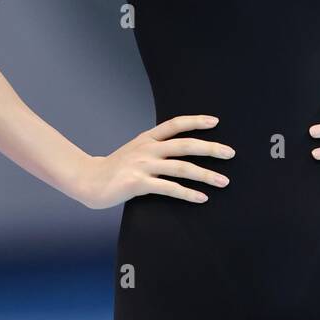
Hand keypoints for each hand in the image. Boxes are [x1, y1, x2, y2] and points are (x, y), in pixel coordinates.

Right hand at [77, 115, 233, 209]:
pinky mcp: (138, 183)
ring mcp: (142, 165)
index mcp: (147, 138)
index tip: (215, 122)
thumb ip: (155, 147)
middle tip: (231, 153)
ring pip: (181, 167)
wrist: (88, 181)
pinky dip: (187, 193)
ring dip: (205, 174)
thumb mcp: (135, 150)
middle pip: (184, 145)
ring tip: (224, 181)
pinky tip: (201, 198)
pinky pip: (168, 188)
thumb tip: (180, 149)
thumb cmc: (116, 168)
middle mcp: (147, 149)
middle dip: (210, 148)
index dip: (195, 121)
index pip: (175, 124)